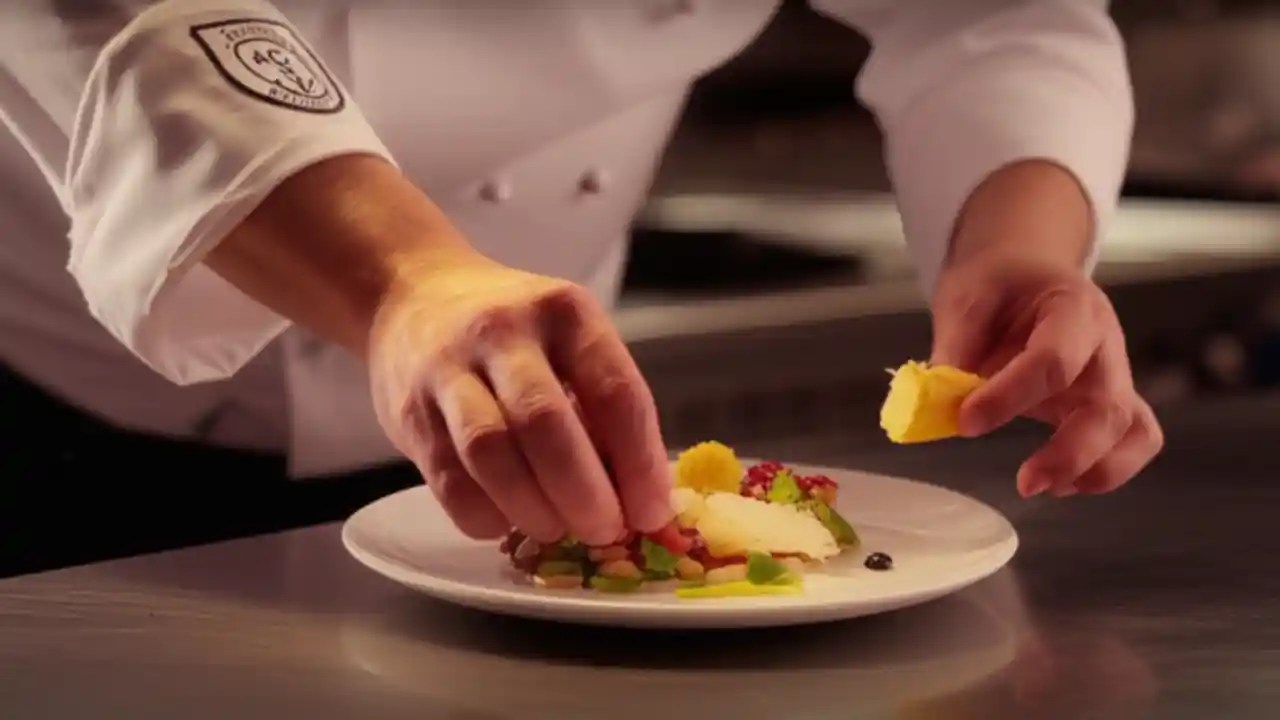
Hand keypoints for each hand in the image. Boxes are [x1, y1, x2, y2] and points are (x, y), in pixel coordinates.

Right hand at [366, 252, 671, 543]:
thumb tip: (639, 499)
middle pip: (547, 423)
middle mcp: (504, 332)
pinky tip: (505, 521)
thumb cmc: (515, 333)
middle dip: (584, 492)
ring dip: (532, 508)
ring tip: (555, 530)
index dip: (640, 463)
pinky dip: (484, 516)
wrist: (412, 296)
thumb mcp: (567, 340)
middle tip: (603, 531)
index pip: (615, 392)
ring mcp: (449, 369)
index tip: (651, 513)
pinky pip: (448, 480)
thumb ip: (601, 407)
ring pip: (491, 451)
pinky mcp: (409, 411)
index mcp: (565, 312)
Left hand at [930, 252, 1163, 497]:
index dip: (1010, 396)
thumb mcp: (968, 297)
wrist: (1027, 270)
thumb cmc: (999, 283)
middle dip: (1071, 452)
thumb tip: (936, 401)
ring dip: (1099, 469)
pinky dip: (1109, 468)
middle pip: (1108, 406)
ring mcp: (1114, 376)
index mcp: (1073, 309)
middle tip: (1025, 483)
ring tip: (1046, 488)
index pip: (1053, 360)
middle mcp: (1104, 346)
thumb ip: (955, 347)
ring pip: (1134, 429)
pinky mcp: (1110, 401)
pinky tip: (1063, 484)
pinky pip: (1135, 439)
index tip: (966, 422)